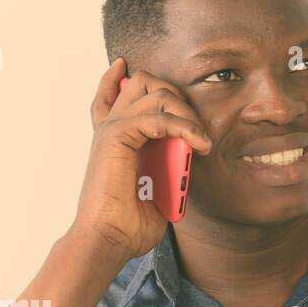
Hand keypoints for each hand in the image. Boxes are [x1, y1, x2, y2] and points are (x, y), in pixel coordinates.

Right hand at [70, 58, 212, 259]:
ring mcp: (112, 130)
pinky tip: (196, 144)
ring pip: (155, 92)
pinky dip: (183, 127)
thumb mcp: (156, 191)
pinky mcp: (117, 136)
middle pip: (140, 83)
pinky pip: (157, 116)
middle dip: (176, 94)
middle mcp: (109, 130)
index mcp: (112, 142)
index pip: (110, 97)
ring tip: (200, 140)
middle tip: (195, 126)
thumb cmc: (128, 226)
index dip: (115, 79)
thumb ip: (166, 167)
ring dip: (185, 112)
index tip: (123, 67)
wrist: (107, 239)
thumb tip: (186, 156)